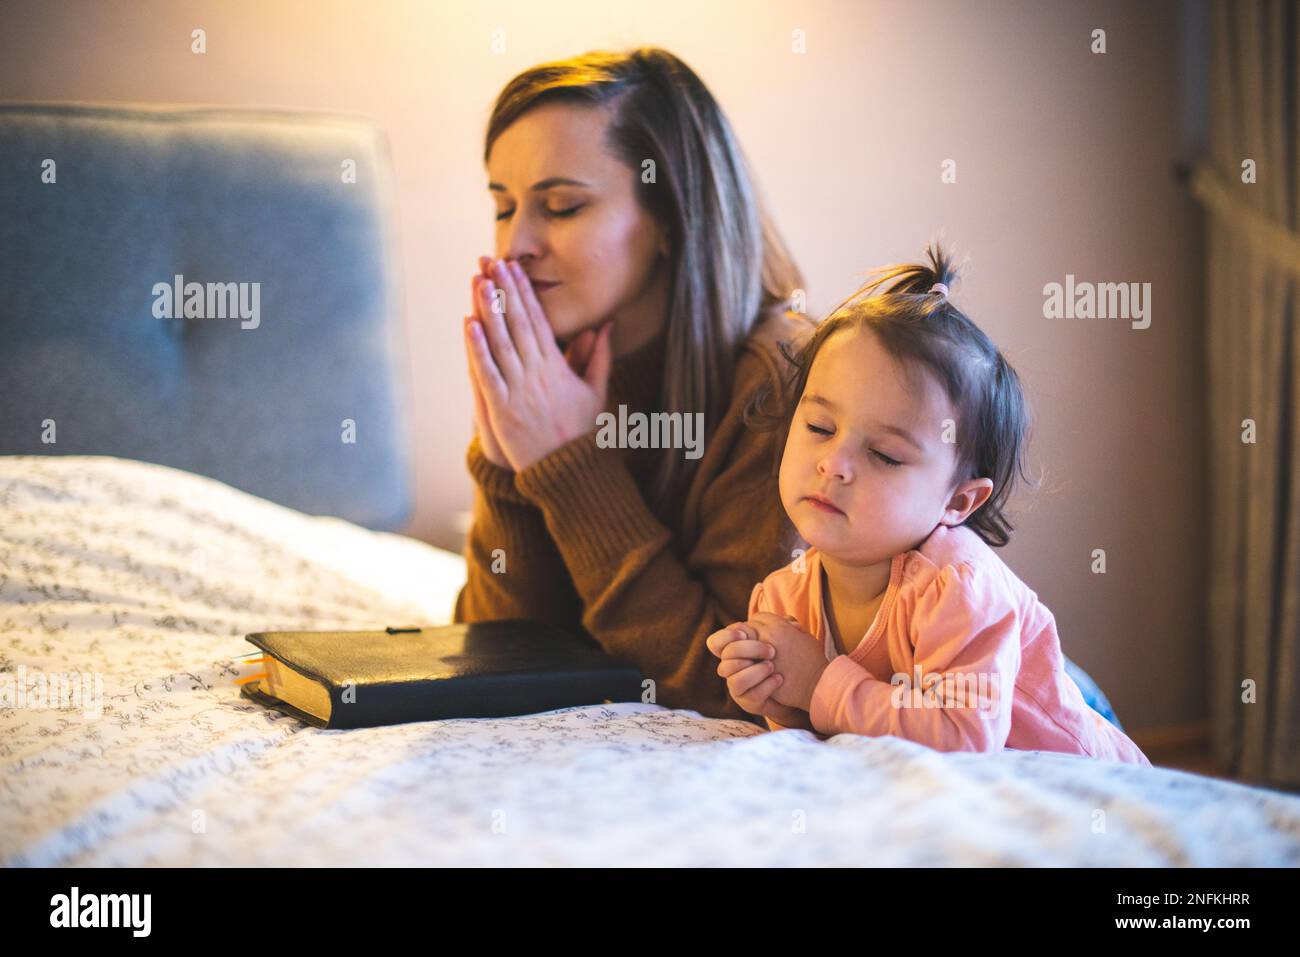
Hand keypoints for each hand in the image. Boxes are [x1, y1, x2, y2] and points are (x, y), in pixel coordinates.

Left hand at [463, 257, 612, 471]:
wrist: (568, 470)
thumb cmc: (581, 431)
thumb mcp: (596, 391)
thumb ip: (600, 356)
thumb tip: (608, 326)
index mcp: (558, 367)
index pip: (539, 320)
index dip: (524, 292)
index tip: (514, 268)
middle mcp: (538, 374)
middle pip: (518, 324)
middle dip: (505, 291)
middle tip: (493, 262)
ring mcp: (519, 390)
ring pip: (501, 343)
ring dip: (489, 310)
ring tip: (480, 282)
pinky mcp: (502, 409)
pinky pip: (488, 373)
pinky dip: (477, 349)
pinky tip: (469, 324)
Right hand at [706, 622, 815, 728]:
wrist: (795, 688)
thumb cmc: (785, 661)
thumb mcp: (781, 642)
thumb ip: (780, 629)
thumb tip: (788, 619)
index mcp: (735, 651)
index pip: (715, 642)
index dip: (725, 637)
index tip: (745, 633)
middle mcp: (731, 669)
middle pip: (727, 657)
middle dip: (749, 650)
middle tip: (771, 650)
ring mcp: (738, 688)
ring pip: (735, 679)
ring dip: (756, 671)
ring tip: (773, 666)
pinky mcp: (748, 703)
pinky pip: (752, 695)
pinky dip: (766, 685)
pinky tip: (779, 679)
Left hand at [744, 612, 829, 712]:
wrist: (818, 684)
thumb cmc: (814, 660)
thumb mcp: (805, 636)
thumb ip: (792, 626)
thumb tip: (785, 619)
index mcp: (779, 626)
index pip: (759, 617)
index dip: (760, 624)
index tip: (763, 633)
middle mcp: (767, 637)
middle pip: (747, 629)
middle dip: (750, 635)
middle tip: (754, 645)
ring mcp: (761, 655)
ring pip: (741, 646)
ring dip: (745, 651)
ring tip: (752, 657)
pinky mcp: (758, 672)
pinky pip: (744, 665)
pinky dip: (747, 666)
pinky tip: (754, 669)